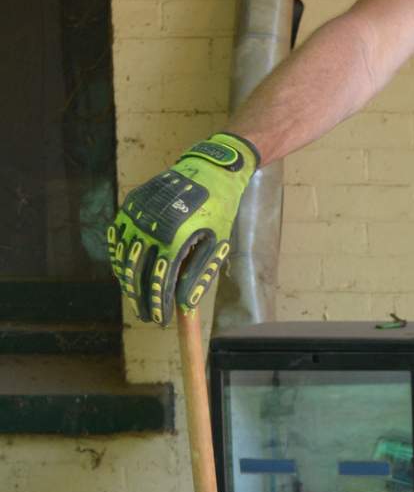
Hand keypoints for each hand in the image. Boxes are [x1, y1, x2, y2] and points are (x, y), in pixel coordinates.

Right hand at [106, 134, 259, 323]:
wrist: (207, 171)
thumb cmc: (217, 210)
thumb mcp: (216, 244)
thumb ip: (198, 275)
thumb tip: (184, 305)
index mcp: (174, 238)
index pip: (159, 281)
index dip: (158, 304)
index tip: (160, 320)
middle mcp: (150, 227)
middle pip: (138, 274)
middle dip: (141, 299)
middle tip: (146, 316)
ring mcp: (136, 215)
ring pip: (124, 258)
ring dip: (128, 282)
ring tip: (136, 299)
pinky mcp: (130, 206)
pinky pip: (118, 238)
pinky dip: (120, 259)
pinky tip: (125, 273)